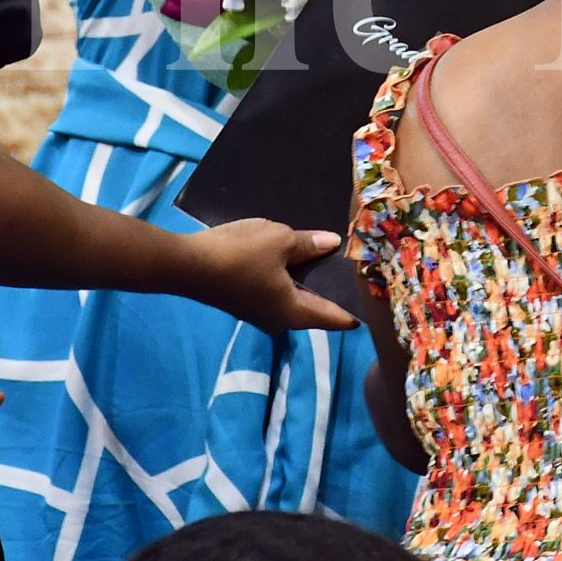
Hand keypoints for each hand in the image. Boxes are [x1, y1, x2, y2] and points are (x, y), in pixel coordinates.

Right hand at [180, 221, 358, 332]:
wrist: (187, 264)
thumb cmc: (239, 254)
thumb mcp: (280, 241)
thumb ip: (309, 244)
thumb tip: (331, 244)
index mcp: (295, 313)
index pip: (334, 318)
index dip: (354, 311)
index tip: (374, 305)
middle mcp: (279, 319)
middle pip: (315, 308)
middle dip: (332, 291)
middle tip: (354, 272)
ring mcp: (259, 311)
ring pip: (294, 298)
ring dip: (308, 282)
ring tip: (326, 258)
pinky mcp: (243, 300)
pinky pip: (276, 291)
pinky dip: (288, 278)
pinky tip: (292, 257)